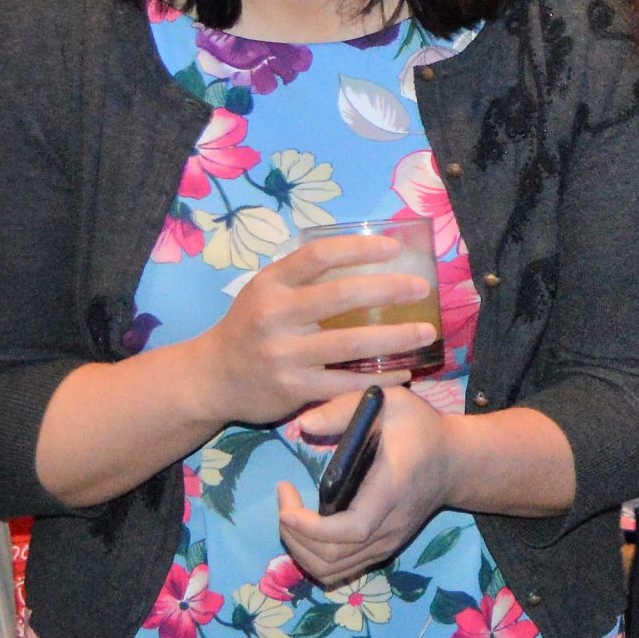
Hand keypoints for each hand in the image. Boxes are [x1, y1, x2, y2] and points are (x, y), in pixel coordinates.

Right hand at [198, 236, 427, 428]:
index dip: (358, 248)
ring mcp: (283, 354)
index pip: (318, 255)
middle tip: (422, 288)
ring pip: (349, 344)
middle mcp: (275, 315)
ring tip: (425, 333)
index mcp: (270, 283)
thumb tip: (367, 259)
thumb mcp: (265, 291)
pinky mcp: (293, 389)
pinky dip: (377, 378)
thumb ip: (304, 277)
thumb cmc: (250, 327)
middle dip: (387, 290)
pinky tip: (402, 372)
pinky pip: (345, 383)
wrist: (213, 377)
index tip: (394, 248)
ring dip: (393, 337)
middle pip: (340, 296)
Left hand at [276, 383, 454, 585]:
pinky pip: (340, 569)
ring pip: (333, 570)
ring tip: (290, 513)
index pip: (352, 529)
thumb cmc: (420, 428)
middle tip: (284, 497)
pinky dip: (313, 555)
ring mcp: (386, 543)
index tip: (286, 504)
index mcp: (390, 491)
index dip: (312, 528)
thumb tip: (303, 424)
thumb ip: (344, 408)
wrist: (455, 462)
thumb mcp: (390, 401)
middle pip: (333, 558)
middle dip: (294, 535)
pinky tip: (306, 525)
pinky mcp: (381, 549)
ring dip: (300, 548)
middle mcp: (389, 527)